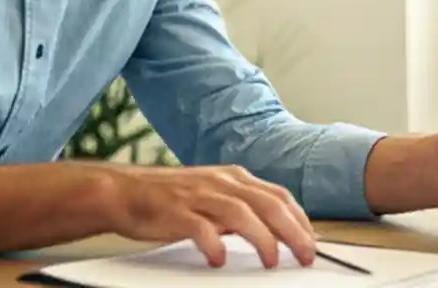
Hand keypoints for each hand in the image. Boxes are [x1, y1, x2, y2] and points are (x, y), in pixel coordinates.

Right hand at [99, 163, 316, 268]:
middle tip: (306, 255)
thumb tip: (275, 229)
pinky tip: (219, 259)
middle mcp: (220, 182)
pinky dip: (213, 243)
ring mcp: (198, 195)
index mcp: (233, 178)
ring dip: (261, 237)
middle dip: (292, 231)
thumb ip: (242, 208)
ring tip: (271, 260)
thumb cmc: (170, 198)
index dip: (300, 219)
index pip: (278, 195)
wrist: (124, 191)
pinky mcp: (174, 211)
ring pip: (240, 213)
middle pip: (267, 204)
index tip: (312, 241)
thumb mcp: (213, 195)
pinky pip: (199, 227)